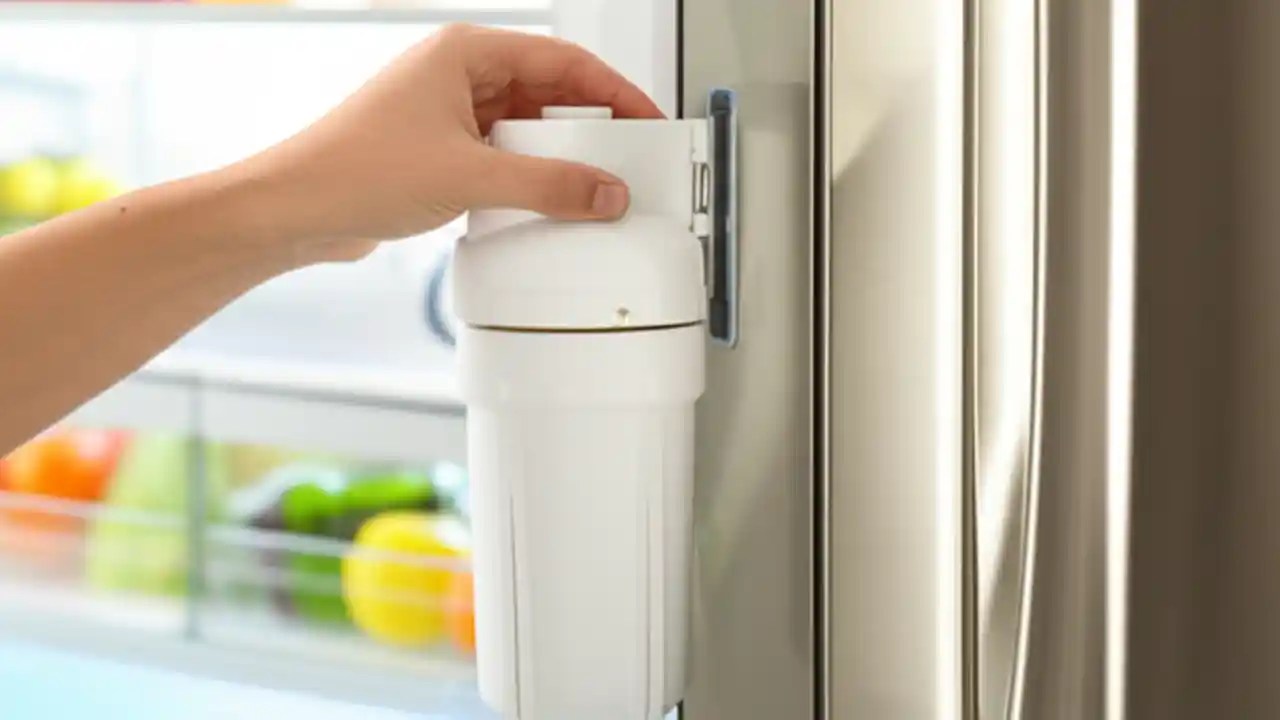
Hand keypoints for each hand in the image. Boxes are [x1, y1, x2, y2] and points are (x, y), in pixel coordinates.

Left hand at [231, 24, 663, 261]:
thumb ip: (548, 185)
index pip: (563, 62)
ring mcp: (448, 114)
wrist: (295, 211)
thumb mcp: (469, 176)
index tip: (646, 121)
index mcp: (464, 53)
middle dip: (589, 127)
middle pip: (548, 92)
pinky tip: (544, 202)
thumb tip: (603, 191)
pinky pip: (503, 157)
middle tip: (625, 160)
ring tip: (589, 186)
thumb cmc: (352, 170)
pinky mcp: (440, 152)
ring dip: (557, 157)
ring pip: (526, 128)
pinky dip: (529, 177)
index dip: (613, 92)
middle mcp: (457, 76)